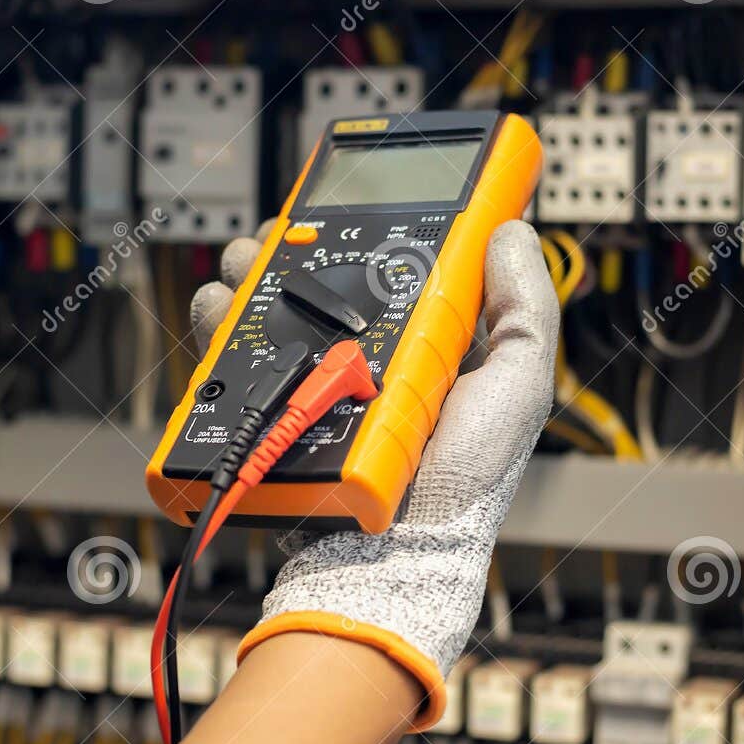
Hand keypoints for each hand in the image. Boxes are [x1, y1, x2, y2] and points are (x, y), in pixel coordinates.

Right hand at [190, 220, 558, 728]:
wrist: (390, 554)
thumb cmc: (461, 485)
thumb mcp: (517, 389)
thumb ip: (524, 308)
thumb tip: (509, 230)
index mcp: (428, 346)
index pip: (399, 266)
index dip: (378, 222)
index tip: (358, 190)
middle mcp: (369, 359)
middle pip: (324, 277)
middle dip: (296, 239)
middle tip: (285, 226)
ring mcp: (317, 385)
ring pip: (272, 305)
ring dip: (251, 271)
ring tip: (248, 262)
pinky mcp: (274, 410)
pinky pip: (237, 354)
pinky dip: (220, 320)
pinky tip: (223, 305)